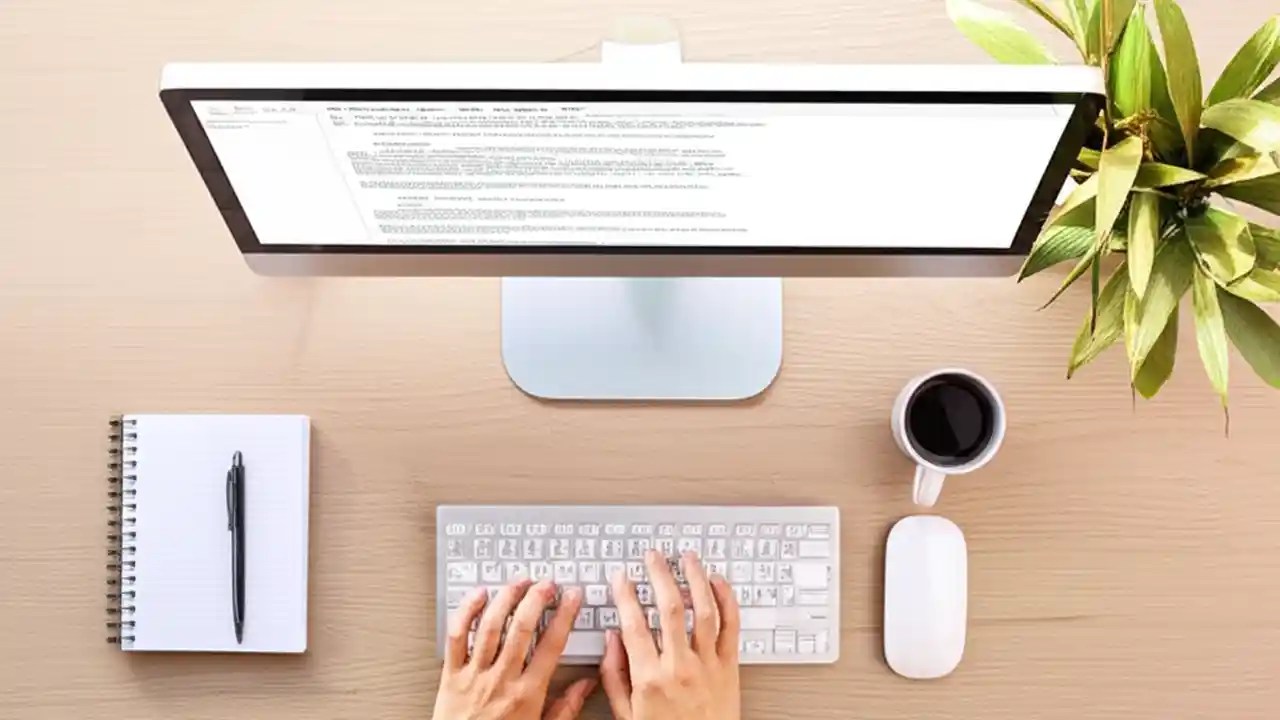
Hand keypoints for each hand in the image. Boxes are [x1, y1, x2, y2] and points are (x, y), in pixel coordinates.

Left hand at [433, 578, 596, 719]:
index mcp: (527, 694)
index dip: (565, 616)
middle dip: (537, 599)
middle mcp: (501, 680)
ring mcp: (474, 675)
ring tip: (519, 582)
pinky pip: (457, 637)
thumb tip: (587, 685)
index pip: (552, 645)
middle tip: (547, 583)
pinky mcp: (451, 675)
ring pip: (491, 626)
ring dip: (507, 598)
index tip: (572, 597)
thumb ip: (565, 708)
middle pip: (522, 628)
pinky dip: (466, 612)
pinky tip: (478, 596)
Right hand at [600, 550, 741, 719]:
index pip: (633, 624)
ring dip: (695, 578)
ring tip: (687, 558)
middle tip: (653, 556)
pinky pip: (731, 626)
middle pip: (670, 608)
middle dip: (659, 575)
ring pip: (704, 610)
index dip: (625, 595)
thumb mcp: (627, 714)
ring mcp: (708, 665)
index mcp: (650, 678)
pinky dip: (727, 600)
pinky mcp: (729, 667)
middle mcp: (680, 667)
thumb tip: (611, 639)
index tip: (621, 577)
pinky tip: (718, 582)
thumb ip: (614, 675)